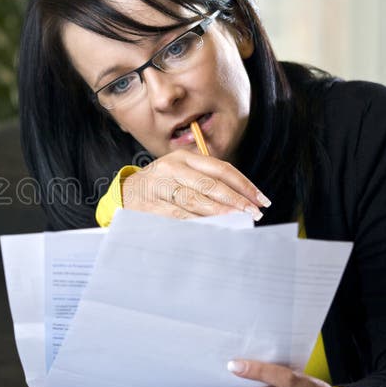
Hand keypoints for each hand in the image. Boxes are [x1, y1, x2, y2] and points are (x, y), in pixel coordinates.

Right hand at [121, 150, 270, 220]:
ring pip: (195, 200)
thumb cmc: (161, 185)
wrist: (125, 193)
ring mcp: (161, 186)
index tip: (260, 199)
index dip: (244, 184)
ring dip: (219, 212)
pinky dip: (197, 222)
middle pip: (210, 184)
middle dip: (236, 200)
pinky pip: (179, 216)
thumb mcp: (181, 173)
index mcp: (184, 158)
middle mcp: (172, 168)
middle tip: (254, 212)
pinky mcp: (152, 205)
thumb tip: (241, 200)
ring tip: (238, 220)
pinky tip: (213, 228)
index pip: (221, 169)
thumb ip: (207, 181)